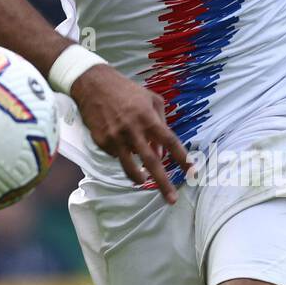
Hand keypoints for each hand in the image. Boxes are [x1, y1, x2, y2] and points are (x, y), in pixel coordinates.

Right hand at [71, 65, 192, 203]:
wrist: (93, 85)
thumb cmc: (127, 91)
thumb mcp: (151, 100)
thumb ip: (160, 123)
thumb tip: (160, 152)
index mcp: (148, 117)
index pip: (169, 141)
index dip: (182, 157)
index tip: (192, 171)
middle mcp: (132, 130)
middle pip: (151, 162)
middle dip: (163, 183)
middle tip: (172, 199)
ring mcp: (116, 138)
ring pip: (130, 167)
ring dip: (138, 178)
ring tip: (143, 180)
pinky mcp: (102, 142)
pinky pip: (117, 156)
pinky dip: (123, 154)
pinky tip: (118, 140)